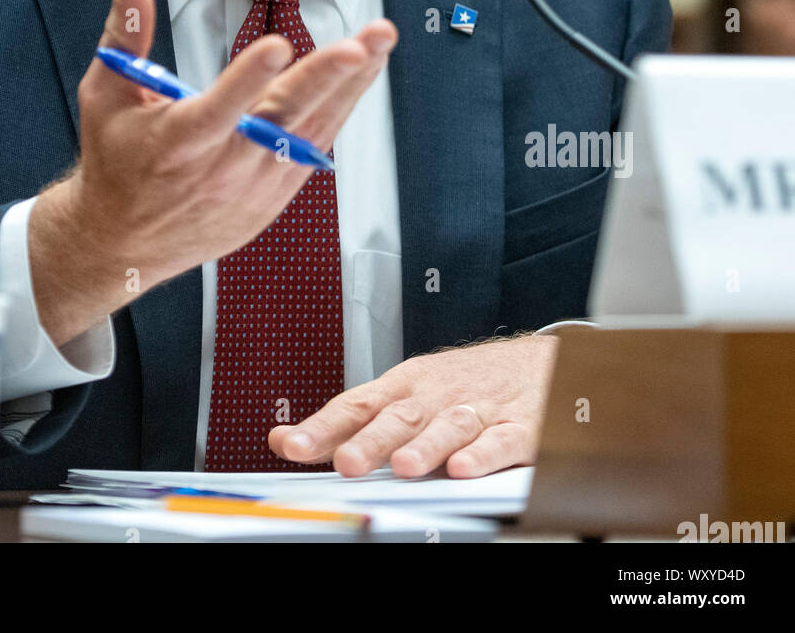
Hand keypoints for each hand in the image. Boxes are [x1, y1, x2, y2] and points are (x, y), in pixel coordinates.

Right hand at [29, 0, 396, 345]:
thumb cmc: (114, 160)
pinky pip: (315, 148)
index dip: (247, 78)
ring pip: (311, 130)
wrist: (124, 243)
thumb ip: (125, 29)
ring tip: (379, 41)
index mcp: (177, 141)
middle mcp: (221, 168)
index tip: (277, 46)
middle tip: (360, 44)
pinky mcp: (274, 197)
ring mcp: (254, 186)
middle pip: (281, 119)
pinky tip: (364, 74)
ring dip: (349, 85)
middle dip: (325, 77)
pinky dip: (340, 109)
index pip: (218, 108)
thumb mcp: (107, 93)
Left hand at [268, 334, 557, 477]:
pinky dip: (483, 453)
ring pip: (449, 426)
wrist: (544, 361)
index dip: (324, 426)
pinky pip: (502, 440)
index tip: (291, 445)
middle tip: (346, 462)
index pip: (357, 405)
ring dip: (425, 446)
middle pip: (401, 417)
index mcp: (406, 387)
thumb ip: (350, 422)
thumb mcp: (407, 392)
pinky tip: (464, 467)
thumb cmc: (465, 382)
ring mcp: (479, 409)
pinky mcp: (521, 426)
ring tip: (404, 466)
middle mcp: (437, 396)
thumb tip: (284, 440)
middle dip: (371, 440)